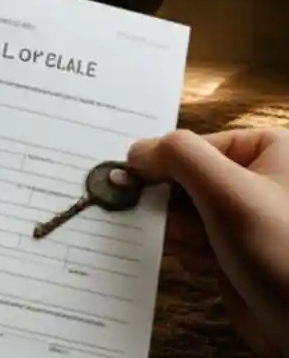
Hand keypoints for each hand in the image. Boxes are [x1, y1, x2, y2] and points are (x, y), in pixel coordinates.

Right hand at [127, 128, 288, 356]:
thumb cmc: (283, 253)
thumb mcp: (228, 192)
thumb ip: (178, 157)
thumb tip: (135, 153)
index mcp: (269, 151)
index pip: (193, 145)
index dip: (163, 164)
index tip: (136, 184)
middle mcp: (258, 179)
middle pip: (184, 177)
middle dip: (172, 203)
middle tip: (173, 222)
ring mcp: (246, 216)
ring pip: (183, 210)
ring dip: (178, 231)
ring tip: (201, 248)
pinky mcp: (235, 249)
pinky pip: (192, 238)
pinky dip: (188, 250)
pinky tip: (207, 264)